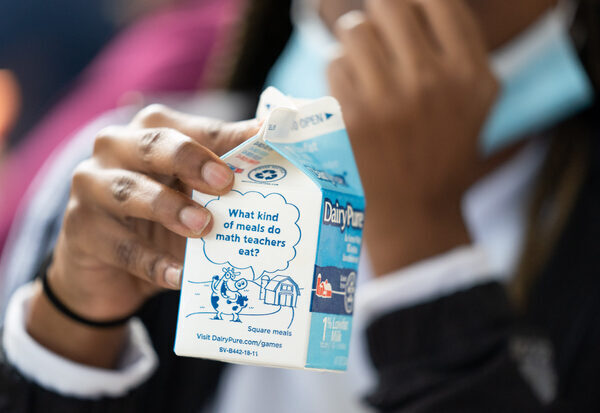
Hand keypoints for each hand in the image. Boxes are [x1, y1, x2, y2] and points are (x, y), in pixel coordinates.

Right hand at [27, 105, 257, 366]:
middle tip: (225, 183)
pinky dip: (153, 263)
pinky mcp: (80, 229)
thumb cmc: (159, 221)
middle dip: (191, 160)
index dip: (229, 138)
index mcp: (150, 131)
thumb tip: (274, 151)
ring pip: (129, 191)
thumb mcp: (192, 195)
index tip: (263, 143)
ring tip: (203, 228)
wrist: (107, 270)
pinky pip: (121, 246)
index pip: (194, 129)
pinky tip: (179, 276)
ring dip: (169, 208)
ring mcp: (92, 186)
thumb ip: (224, 175)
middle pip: (154, 145)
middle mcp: (116, 148)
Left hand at [328, 0, 498, 274]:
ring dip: (354, 47)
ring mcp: (388, 100)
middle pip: (388, 6)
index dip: (414, 5)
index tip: (404, 20)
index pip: (435, 0)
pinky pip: (334, 65)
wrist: (415, 212)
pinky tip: (350, 98)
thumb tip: (419, 3)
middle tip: (376, 39)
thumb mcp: (476, 100)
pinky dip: (338, 76)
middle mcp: (432, 81)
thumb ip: (459, 49)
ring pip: (354, 31)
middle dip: (378, 19)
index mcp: (470, 73)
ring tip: (364, 73)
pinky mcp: (351, 118)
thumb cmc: (443, 152)